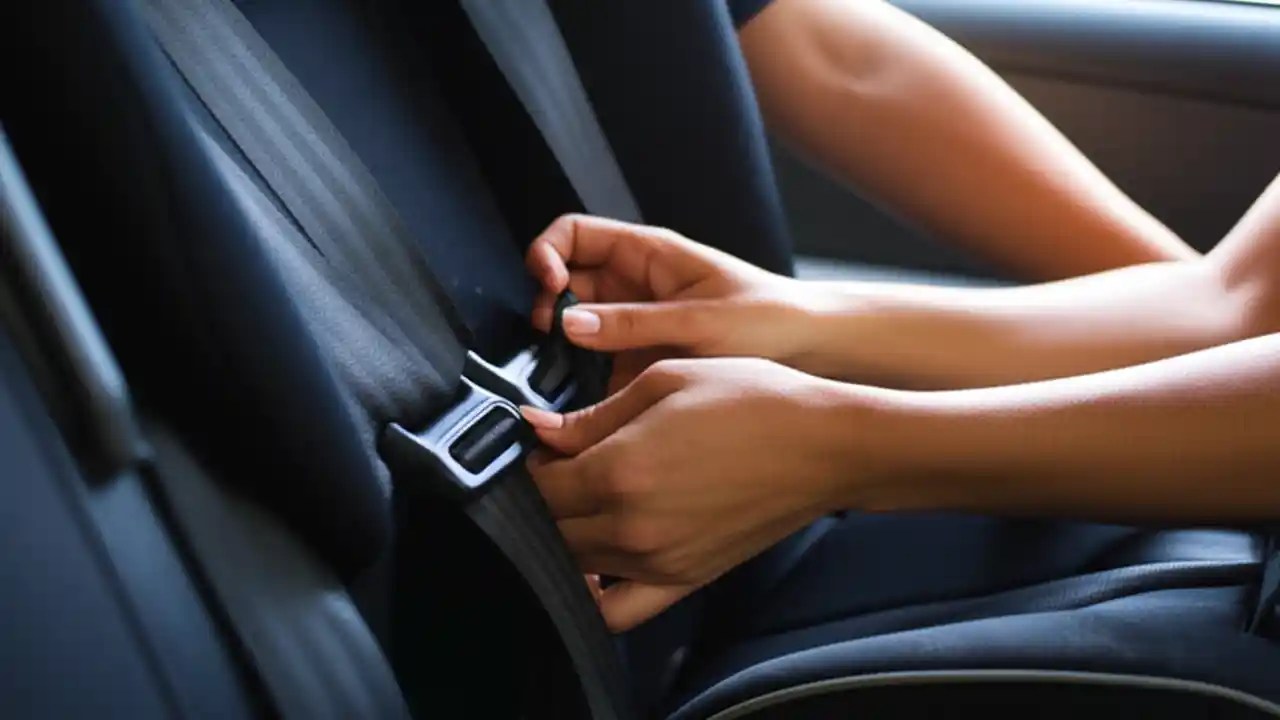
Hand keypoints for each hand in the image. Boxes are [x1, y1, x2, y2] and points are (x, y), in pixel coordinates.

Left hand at [523, 357, 860, 631]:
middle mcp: (630, 525)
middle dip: (545, 497)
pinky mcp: (684, 579)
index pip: (538, 484)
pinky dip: (594, 592)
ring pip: (575, 563)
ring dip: (568, 534)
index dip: (532, 461)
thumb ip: (592, 414)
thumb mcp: (664, 380)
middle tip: (564, 466)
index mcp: (618, 471)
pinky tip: (597, 563)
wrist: (823, 445)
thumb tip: (538, 428)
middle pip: (551, 527)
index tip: (543, 444)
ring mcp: (657, 561)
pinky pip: (617, 609)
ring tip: (588, 499)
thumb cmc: (752, 400)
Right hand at [525, 214, 820, 391]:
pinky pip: (596, 363)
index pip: (574, 234)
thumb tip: (569, 324)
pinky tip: (581, 397)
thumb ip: (633, 323)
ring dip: (559, 345)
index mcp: (647, 254)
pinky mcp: (639, 360)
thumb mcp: (699, 322)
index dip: (547, 253)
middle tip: (548, 338)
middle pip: (564, 282)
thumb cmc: (767, 320)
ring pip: (574, 327)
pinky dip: (581, 377)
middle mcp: (633, 284)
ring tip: (557, 372)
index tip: (547, 286)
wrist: (811, 352)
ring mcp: (633, 323)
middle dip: (546, 305)